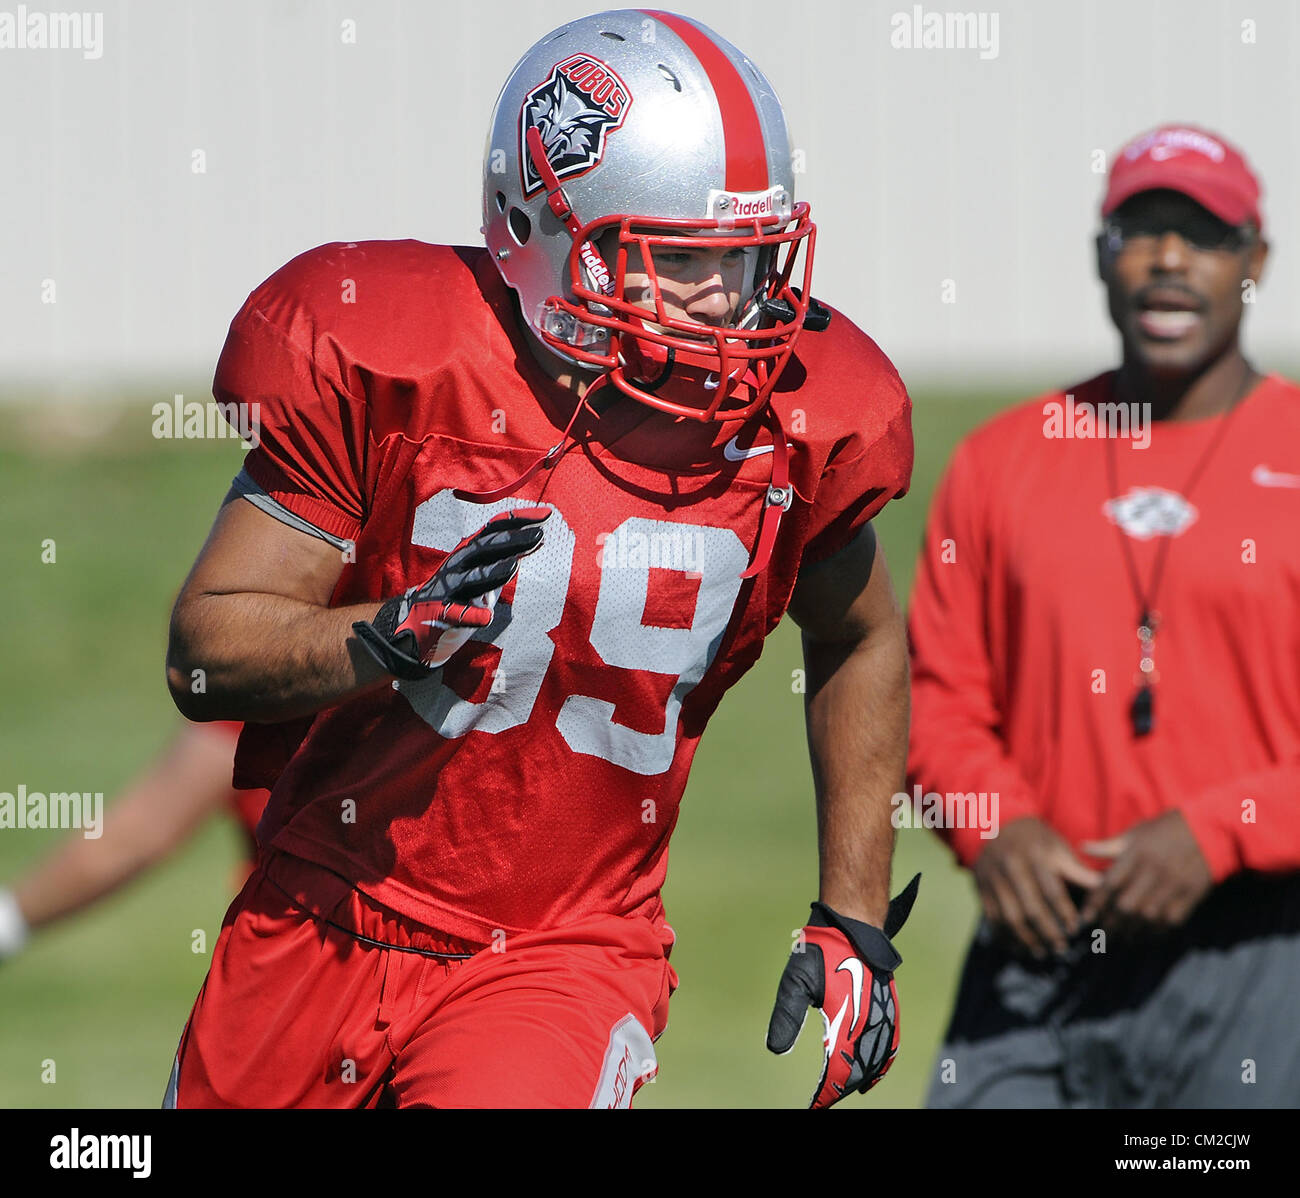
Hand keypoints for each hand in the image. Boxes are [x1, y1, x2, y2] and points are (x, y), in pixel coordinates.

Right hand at [352, 507, 548, 680]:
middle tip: (538, 535)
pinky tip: (486, 618)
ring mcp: (448, 589)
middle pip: (485, 549)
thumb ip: (508, 557)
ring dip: (492, 572)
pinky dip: (470, 616)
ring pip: (472, 578)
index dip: (518, 520)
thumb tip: (537, 539)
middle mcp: (458, 566)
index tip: (546, 514)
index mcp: (468, 553)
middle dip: (511, 541)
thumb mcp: (482, 572)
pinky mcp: (440, 615)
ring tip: (513, 567)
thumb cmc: (456, 595)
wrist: (415, 625)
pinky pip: (456, 614)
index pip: (494, 529)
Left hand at [766, 874, 918, 1108]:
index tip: (813, 1105)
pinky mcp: (888, 1006)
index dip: (826, 1092)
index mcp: (847, 1020)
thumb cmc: (821, 949)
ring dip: (862, 1079)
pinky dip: (882, 1063)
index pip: (838, 1070)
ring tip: (845, 1091)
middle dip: (841, 1089)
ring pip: (877, 1060)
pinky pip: (890, 1044)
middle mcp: (869, 1022)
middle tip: (823, 1099)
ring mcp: (883, 1014)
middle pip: (859, 1071)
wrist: (853, 923)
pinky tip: (874, 1073)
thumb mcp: (796, 980)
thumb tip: (776, 1050)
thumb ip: (788, 1016)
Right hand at [972, 816, 1101, 958]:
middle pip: (1030, 907)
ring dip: (1026, 938)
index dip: (1064, 912)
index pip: (1051, 890)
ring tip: (1041, 952)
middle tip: (1061, 948)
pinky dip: (1005, 936)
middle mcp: (1011, 867)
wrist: (996, 825)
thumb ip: (1077, 871)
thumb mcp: (1057, 847)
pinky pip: (992, 917)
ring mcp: (993, 878)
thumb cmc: (1035, 840)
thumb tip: (1104, 889)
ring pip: (1009, 916)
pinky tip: (1018, 947)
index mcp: (1034, 855)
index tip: (1075, 929)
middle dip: (1047, 931)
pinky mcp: (981, 888)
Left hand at [1079, 810, 1212, 937]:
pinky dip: (1157, 931)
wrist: (1209, 830)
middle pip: (1127, 905)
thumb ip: (1110, 846)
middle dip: (1112, 922)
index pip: (1110, 884)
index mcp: (1136, 854)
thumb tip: (1082, 847)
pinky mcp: (1191, 895)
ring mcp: (1173, 885)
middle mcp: (1153, 872)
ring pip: (1148, 917)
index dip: (1096, 903)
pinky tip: (1146, 935)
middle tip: (1101, 933)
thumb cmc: (1166, 830)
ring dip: (1132, 931)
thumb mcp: (1137, 832)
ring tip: (1121, 938)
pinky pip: (1171, 920)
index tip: (1086, 917)